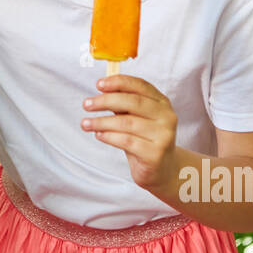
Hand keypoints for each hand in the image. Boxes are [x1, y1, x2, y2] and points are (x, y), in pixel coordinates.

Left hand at [81, 74, 178, 195]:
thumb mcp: (136, 119)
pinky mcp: (155, 154)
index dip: (119, 82)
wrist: (161, 170)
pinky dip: (109, 136)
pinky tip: (99, 135)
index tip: (99, 84)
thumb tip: (102, 90)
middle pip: (133, 102)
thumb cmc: (144, 140)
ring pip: (127, 123)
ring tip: (86, 123)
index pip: (140, 86)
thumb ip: (124, 105)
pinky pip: (126, 141)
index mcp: (162, 103)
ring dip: (102, 122)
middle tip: (86, 104)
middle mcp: (167, 117)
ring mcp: (164, 136)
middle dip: (106, 101)